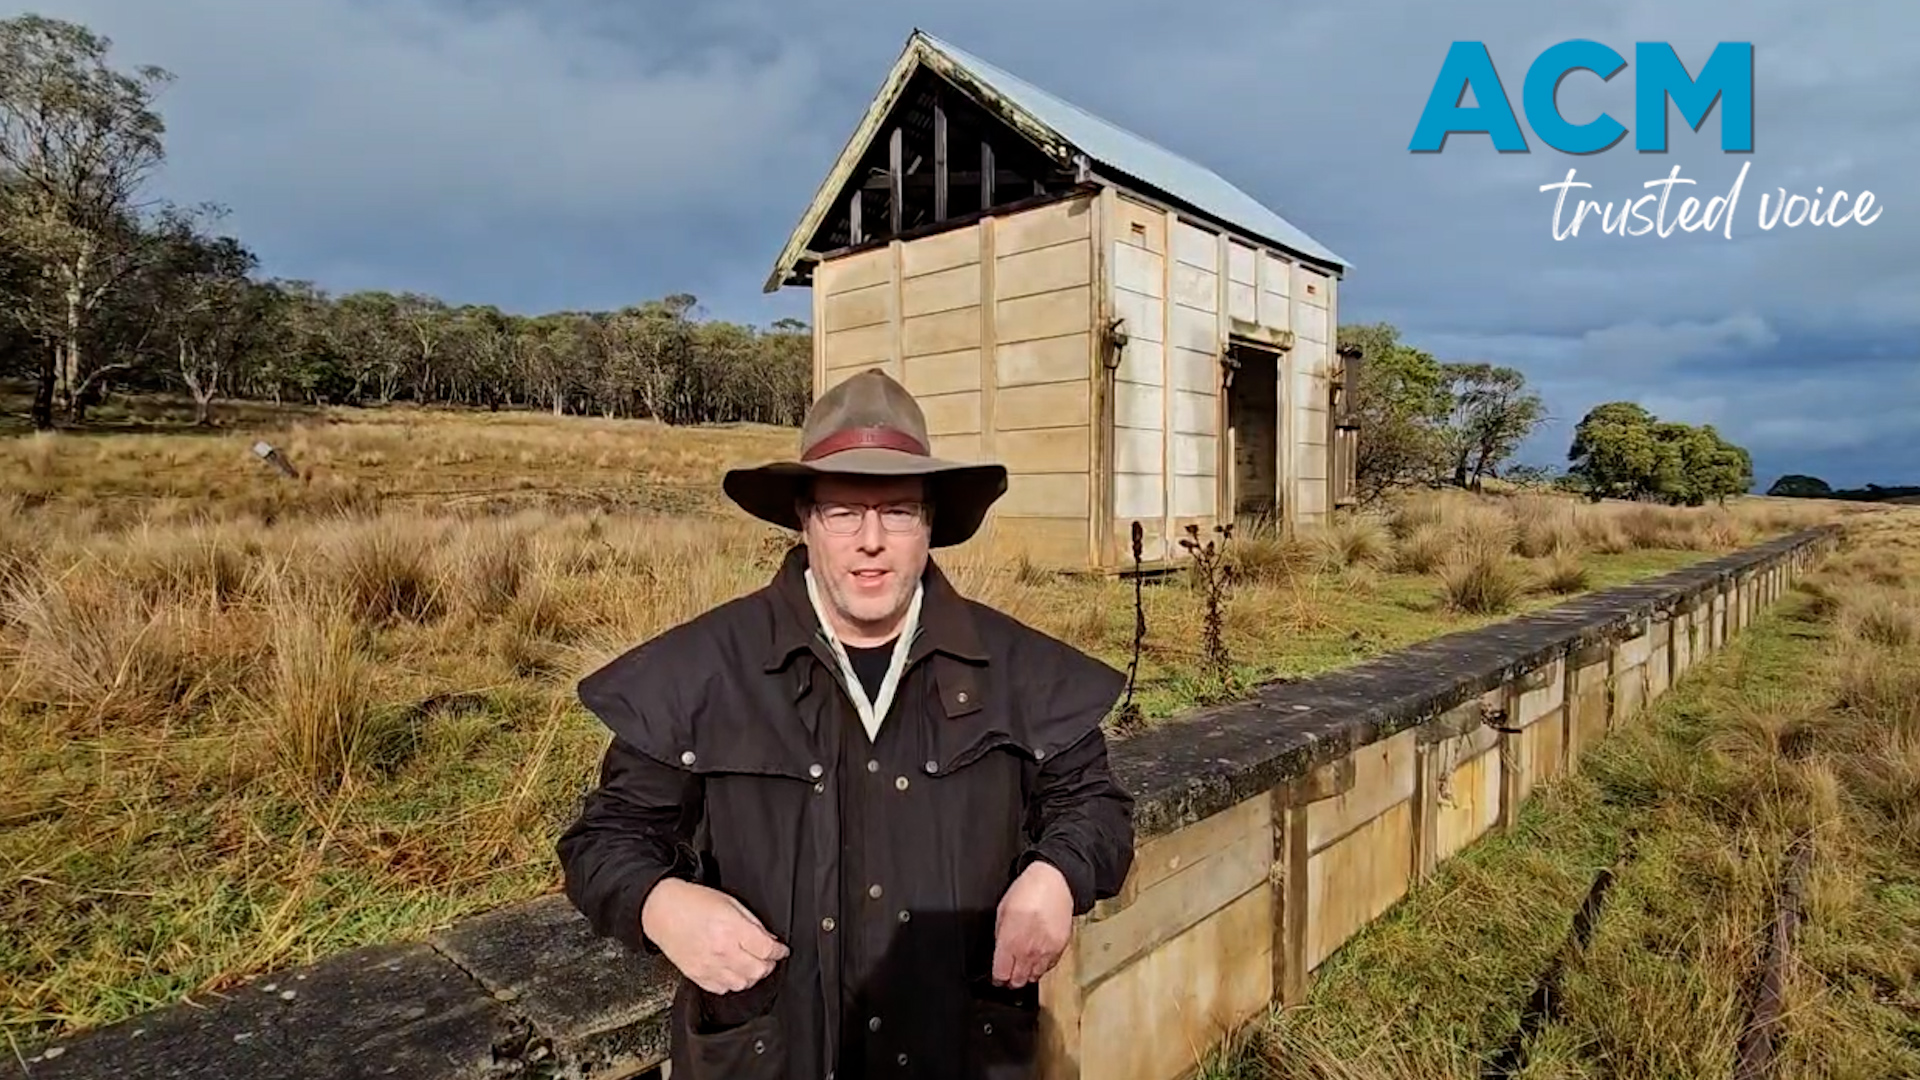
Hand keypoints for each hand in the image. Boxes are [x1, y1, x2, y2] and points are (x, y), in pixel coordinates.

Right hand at [641, 877, 790, 994]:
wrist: (662, 910)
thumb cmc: (693, 902)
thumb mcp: (730, 902)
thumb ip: (752, 923)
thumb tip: (770, 939)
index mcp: (732, 929)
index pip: (766, 950)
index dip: (779, 951)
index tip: (781, 950)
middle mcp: (721, 951)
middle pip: (758, 970)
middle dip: (769, 965)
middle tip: (768, 958)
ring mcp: (708, 966)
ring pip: (743, 984)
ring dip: (752, 976)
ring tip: (752, 966)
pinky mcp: (697, 975)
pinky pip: (722, 989)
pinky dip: (732, 983)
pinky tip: (733, 972)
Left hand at [991, 860, 1074, 987]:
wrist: (1054, 882)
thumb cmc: (1027, 891)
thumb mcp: (1002, 911)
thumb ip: (1000, 936)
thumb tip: (1000, 951)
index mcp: (1010, 941)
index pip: (1001, 974)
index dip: (997, 978)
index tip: (997, 976)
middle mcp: (1028, 951)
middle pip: (1017, 981)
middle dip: (1010, 980)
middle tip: (1008, 973)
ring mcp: (1046, 951)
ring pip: (1034, 977)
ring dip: (1026, 974)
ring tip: (1023, 966)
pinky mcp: (1059, 948)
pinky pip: (1049, 967)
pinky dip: (1042, 966)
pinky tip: (1037, 957)